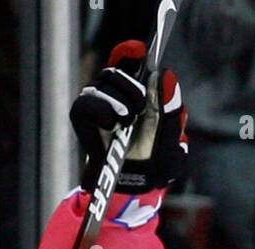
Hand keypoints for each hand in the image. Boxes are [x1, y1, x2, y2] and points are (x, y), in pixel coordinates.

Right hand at [72, 40, 188, 194]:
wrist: (132, 191)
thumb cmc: (154, 165)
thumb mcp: (171, 140)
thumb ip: (171, 109)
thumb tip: (165, 75)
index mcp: (138, 94)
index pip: (128, 60)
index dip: (129, 52)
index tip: (139, 50)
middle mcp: (115, 95)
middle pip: (115, 71)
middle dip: (131, 88)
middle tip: (138, 110)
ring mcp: (97, 106)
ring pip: (101, 84)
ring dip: (118, 102)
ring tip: (126, 123)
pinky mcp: (83, 119)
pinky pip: (85, 103)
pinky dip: (100, 111)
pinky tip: (112, 125)